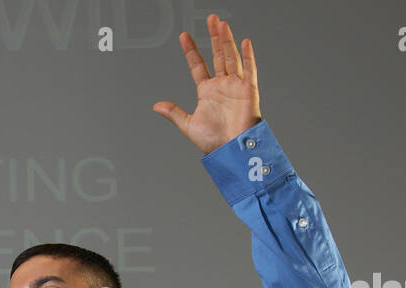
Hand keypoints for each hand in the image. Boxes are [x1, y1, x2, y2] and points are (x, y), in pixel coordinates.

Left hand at [153, 14, 262, 154]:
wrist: (231, 150)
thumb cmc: (213, 141)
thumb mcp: (188, 125)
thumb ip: (174, 113)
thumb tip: (156, 106)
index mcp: (207, 91)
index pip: (198, 65)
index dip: (191, 51)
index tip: (184, 37)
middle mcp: (222, 85)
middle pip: (217, 55)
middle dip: (213, 37)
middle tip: (211, 19)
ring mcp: (235, 85)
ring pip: (230, 57)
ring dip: (226, 40)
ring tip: (221, 23)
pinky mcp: (248, 90)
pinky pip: (249, 69)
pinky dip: (247, 56)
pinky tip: (243, 42)